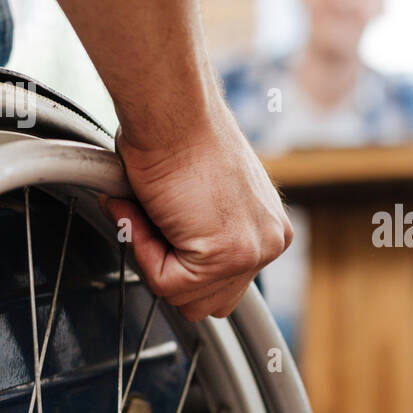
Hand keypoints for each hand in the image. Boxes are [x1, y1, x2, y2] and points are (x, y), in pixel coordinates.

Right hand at [99, 114, 292, 321]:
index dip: (180, 259)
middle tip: (154, 220)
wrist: (173, 111)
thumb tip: (171, 255)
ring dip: (154, 258)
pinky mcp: (226, 254)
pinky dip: (142, 248)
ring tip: (150, 211)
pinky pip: (167, 283)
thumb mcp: (204, 198)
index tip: (165, 219)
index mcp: (268, 230)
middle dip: (171, 269)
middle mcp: (269, 243)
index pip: (222, 284)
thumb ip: (201, 233)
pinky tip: (146, 211)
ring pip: (186, 298)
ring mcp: (252, 251)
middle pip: (209, 301)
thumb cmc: (178, 138)